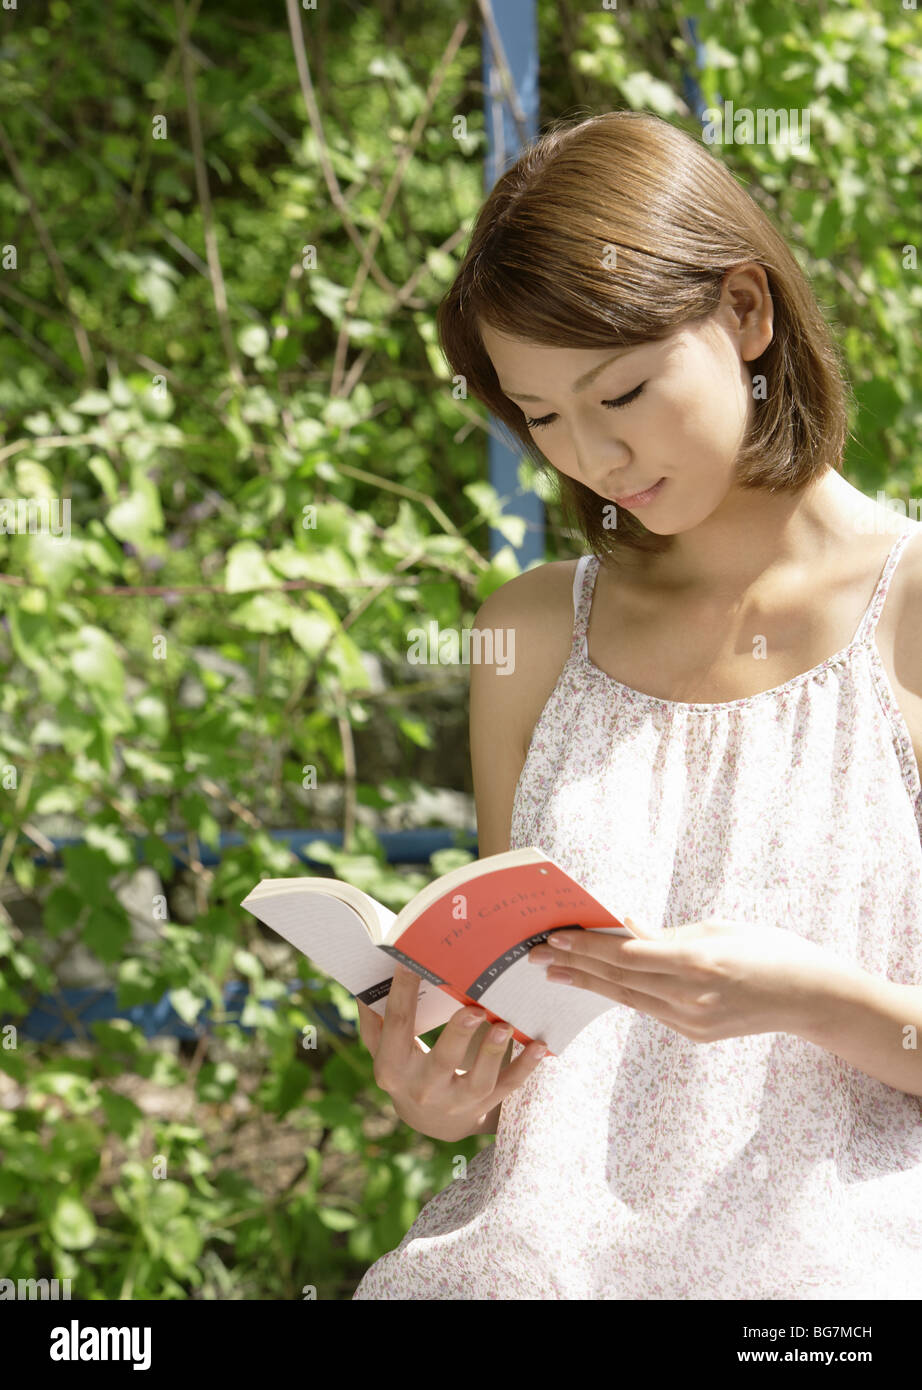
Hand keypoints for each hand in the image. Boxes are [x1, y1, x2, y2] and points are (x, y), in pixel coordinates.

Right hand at [356, 963, 547, 1141]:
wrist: (429, 1121)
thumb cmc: (405, 1070)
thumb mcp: (385, 1050)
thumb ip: (375, 1019)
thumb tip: (367, 977)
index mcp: (393, 1067)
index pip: (399, 1025)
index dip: (404, 993)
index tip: (413, 961)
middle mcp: (423, 1087)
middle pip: (442, 1060)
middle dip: (459, 1035)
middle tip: (475, 1010)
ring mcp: (456, 1102)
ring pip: (478, 1081)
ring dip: (493, 1054)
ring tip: (505, 1026)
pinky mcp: (483, 1107)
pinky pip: (507, 1088)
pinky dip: (525, 1068)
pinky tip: (539, 1047)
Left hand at [530, 916, 836, 1042]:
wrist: (810, 997)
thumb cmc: (768, 949)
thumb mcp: (718, 929)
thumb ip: (667, 933)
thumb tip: (624, 926)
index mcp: (697, 962)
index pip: (626, 955)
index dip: (586, 947)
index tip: (554, 937)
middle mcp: (690, 997)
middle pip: (619, 979)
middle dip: (575, 965)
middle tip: (536, 954)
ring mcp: (692, 1021)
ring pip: (628, 999)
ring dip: (589, 983)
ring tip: (555, 971)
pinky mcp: (695, 1034)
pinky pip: (649, 1009)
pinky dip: (622, 994)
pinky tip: (598, 983)